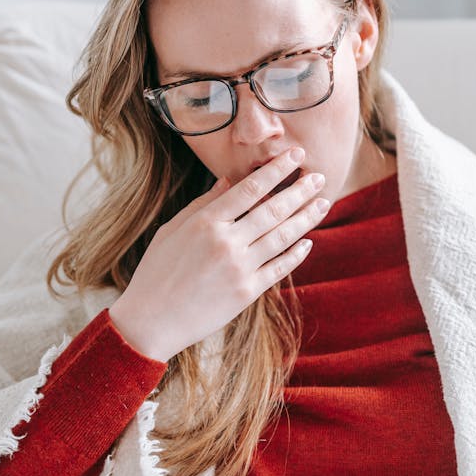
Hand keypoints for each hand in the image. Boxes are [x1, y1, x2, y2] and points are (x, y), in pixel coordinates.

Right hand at [109, 146, 328, 360]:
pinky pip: (279, 268)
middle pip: (273, 209)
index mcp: (205, 222)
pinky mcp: (247, 292)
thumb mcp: (172, 230)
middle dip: (300, 191)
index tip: (296, 155)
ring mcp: (239, 268)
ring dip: (306, 218)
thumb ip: (203, 204)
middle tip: (319, 176)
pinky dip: (296, 254)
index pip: (250, 188)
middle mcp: (226, 242)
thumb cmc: (156, 272)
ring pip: (282, 237)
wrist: (152, 320)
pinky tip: (308, 241)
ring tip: (323, 202)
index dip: (277, 169)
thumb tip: (229, 179)